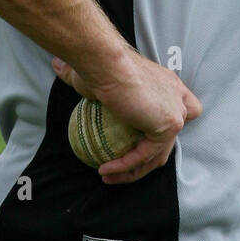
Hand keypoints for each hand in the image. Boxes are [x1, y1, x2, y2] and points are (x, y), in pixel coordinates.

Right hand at [52, 51, 201, 183]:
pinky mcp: (168, 126)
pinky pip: (144, 155)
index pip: (184, 109)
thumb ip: (78, 77)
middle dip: (143, 161)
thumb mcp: (92, 75)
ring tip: (107, 176)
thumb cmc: (99, 65)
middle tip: (116, 168)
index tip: (140, 141)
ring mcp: (175, 113)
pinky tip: (104, 171)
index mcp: (167, 85)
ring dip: (132, 170)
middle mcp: (176, 99)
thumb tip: (56, 65)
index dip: (168, 128)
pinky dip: (125, 166)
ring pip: (157, 154)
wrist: (106, 64)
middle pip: (168, 140)